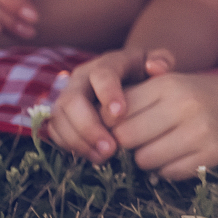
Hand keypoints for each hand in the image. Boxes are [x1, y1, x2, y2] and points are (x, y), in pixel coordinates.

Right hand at [44, 46, 175, 162]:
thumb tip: (156, 68)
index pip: (101, 74)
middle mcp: (81, 78)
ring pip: (60, 118)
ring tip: (104, 157)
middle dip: (88, 126)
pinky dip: (71, 146)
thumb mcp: (157, 62)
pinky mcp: (62, 115)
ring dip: (79, 140)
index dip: (108, 93)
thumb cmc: (145, 74)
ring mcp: (68, 97)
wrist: (129, 81)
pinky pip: (56, 131)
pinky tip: (93, 157)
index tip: (120, 115)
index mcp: (106, 64)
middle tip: (111, 148)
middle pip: (72, 99)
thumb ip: (162, 60)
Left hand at [110, 70, 217, 179]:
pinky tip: (180, 155)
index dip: (110, 127)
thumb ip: (137, 99)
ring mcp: (199, 131)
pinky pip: (169, 173)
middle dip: (125, 145)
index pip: (117, 113)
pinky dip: (167, 169)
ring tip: (161, 147)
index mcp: (168, 83)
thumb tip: (96, 128)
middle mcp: (184, 105)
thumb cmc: (202, 94)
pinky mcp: (211, 154)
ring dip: (146, 159)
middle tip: (137, 142)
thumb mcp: (172, 84)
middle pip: (126, 138)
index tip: (116, 130)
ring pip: (145, 160)